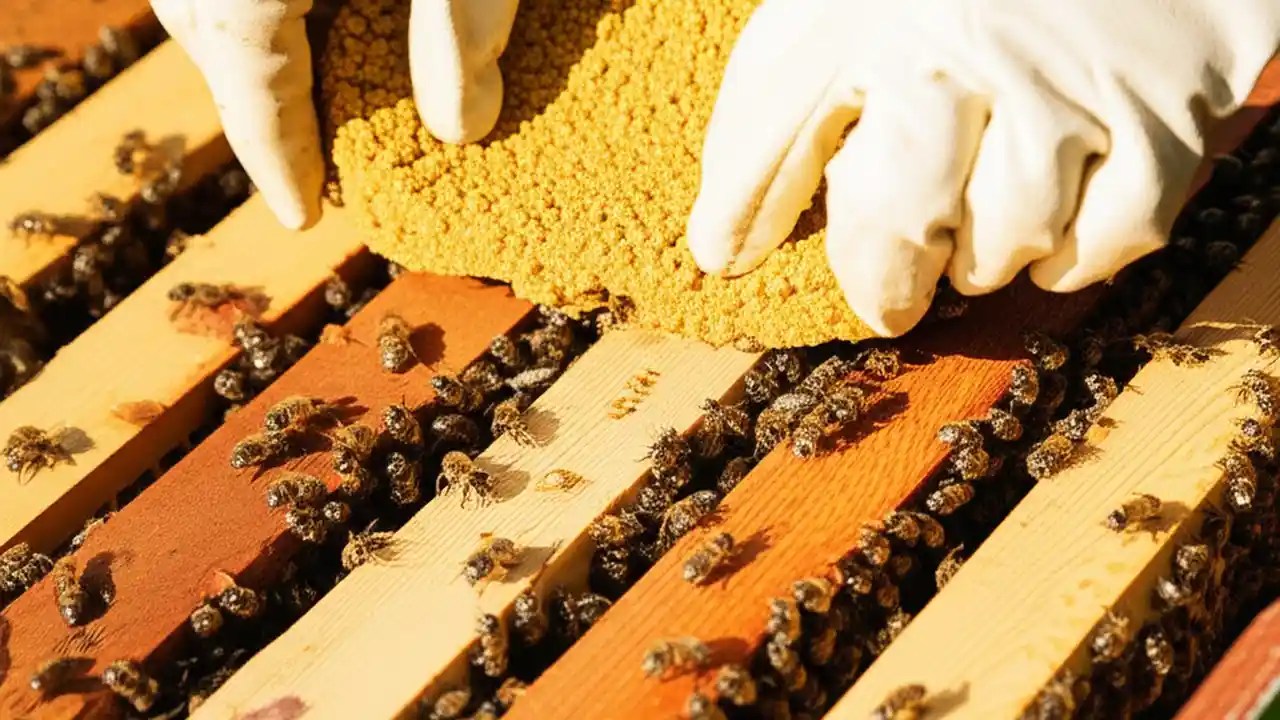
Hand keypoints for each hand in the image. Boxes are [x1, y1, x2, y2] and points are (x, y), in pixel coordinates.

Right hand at [150, 0, 518, 229]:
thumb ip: (463, 30)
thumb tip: (464, 129)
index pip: (251, 89)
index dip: (280, 163)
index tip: (302, 221)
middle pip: (213, 36)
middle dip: (262, 100)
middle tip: (315, 161)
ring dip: (260, 41)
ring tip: (320, 85)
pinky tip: (319, 3)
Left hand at [688, 0, 1279, 336]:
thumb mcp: (841, 13)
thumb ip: (774, 111)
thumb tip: (720, 246)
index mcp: (869, 12)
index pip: (770, 136)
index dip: (741, 213)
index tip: (727, 258)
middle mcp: (961, 45)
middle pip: (896, 222)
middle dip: (881, 280)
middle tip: (887, 296)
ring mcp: (1064, 83)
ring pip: (1002, 242)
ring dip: (981, 258)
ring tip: (979, 222)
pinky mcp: (1161, 117)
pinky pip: (1106, 240)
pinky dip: (1073, 255)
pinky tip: (1055, 219)